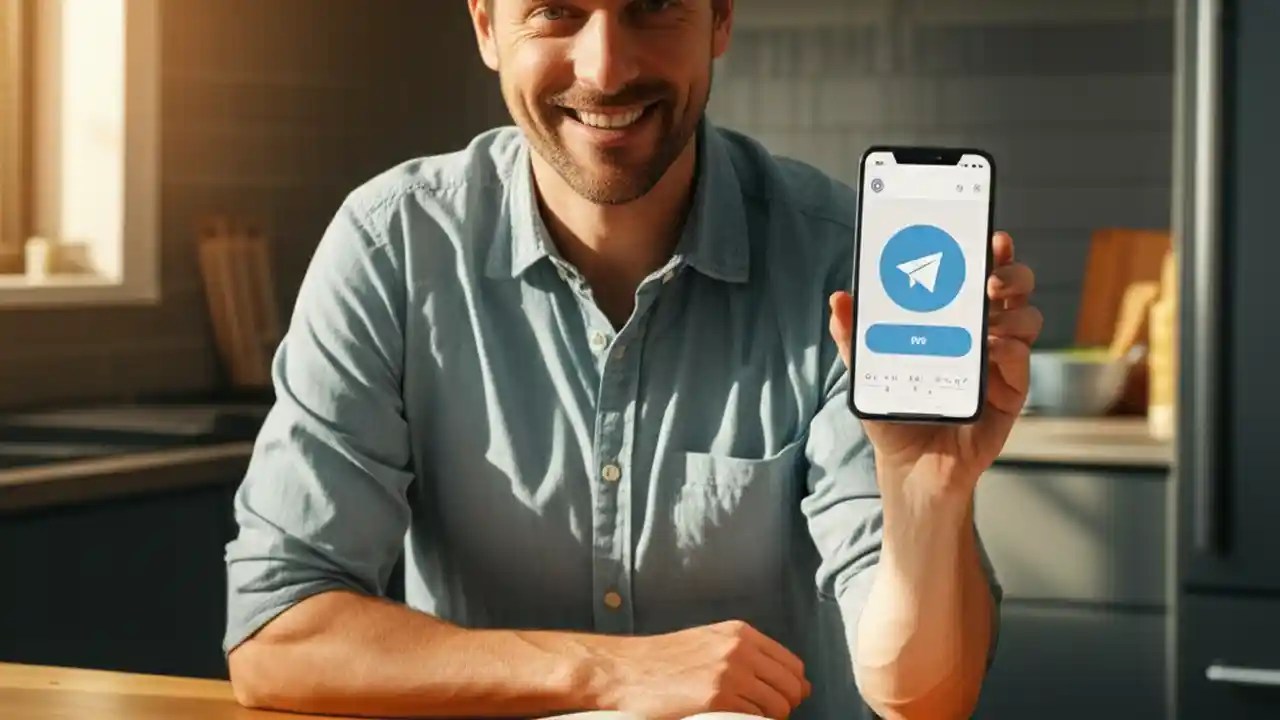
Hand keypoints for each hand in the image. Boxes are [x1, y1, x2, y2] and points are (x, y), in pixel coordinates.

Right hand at [596, 620, 810, 719]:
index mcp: (740, 633)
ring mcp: (730, 675)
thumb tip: (794, 682)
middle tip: (765, 715)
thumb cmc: (663, 661)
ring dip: (767, 718)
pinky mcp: (717, 701)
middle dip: (785, 705)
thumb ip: (747, 655)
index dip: (793, 688)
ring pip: (778, 707)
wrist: (625, 671)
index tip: (783, 699)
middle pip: (791, 687)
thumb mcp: (710, 642)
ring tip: (743, 717)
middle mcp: (740, 650)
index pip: (792, 665)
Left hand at [828, 231, 1042, 496]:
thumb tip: (838, 299)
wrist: (911, 467)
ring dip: (1012, 310)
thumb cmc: (895, 412)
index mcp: (955, 319)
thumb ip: (854, 337)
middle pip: (1015, 287)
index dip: (991, 251)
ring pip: (1027, 318)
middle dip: (1011, 272)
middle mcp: (985, 333)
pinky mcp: (1010, 392)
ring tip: (985, 315)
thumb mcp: (868, 372)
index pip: (979, 274)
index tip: (991, 236)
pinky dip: (1008, 348)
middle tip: (989, 277)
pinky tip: (989, 349)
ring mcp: (1002, 362)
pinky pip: (1021, 360)